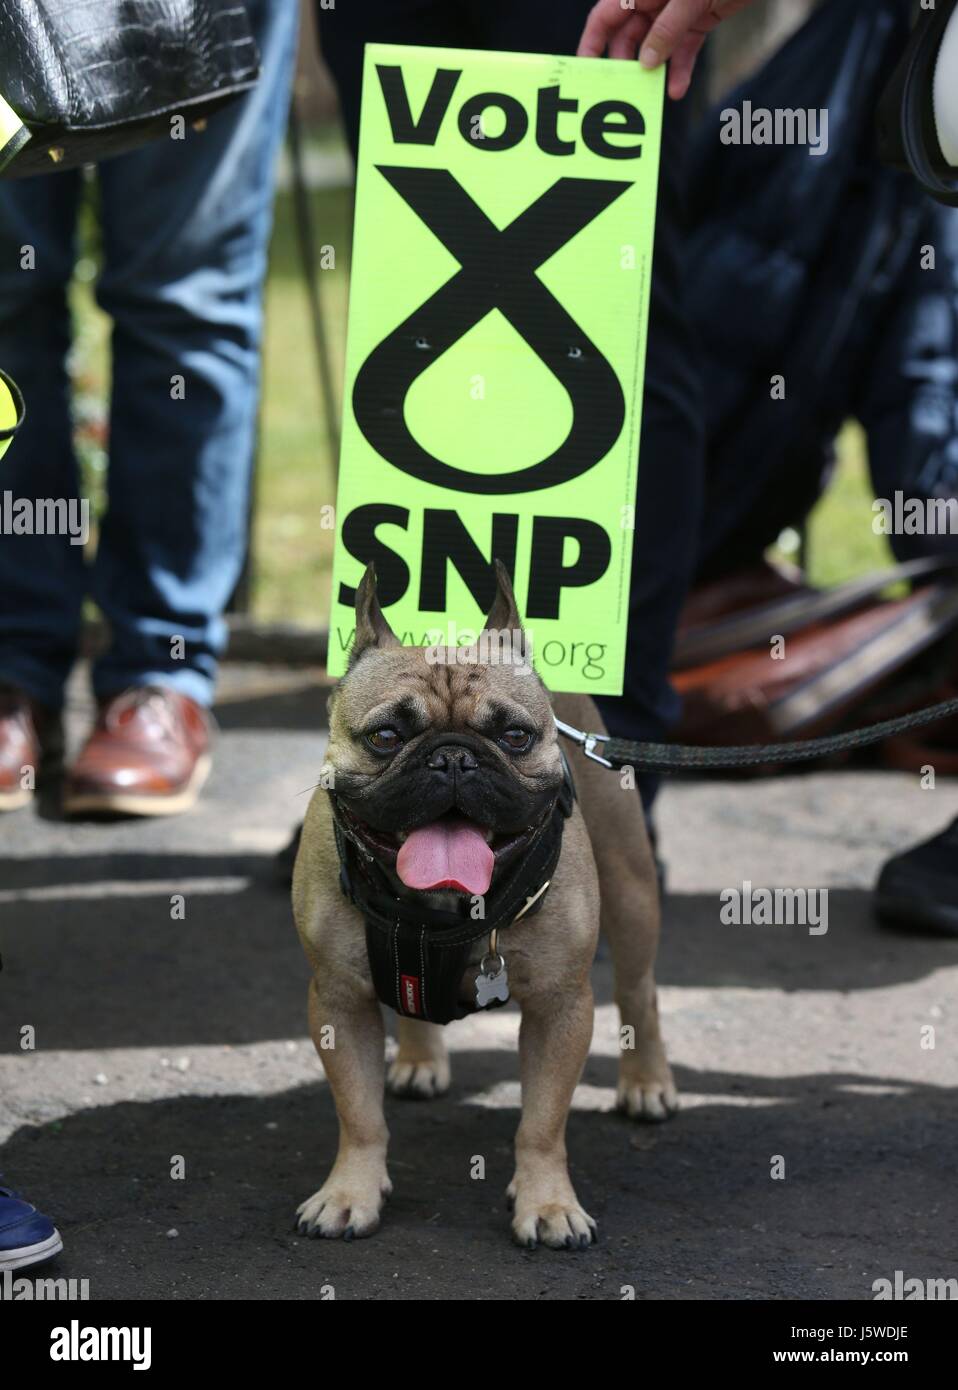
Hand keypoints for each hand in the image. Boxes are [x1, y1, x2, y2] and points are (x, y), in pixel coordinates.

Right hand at [577, 0, 757, 98]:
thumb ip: (666, 30)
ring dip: (654, 72)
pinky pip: (683, 49)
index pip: (604, 17)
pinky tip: (677, 91)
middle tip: (622, 91)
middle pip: (628, 36)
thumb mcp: (688, 0)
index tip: (585, 70)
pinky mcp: (698, 20)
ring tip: (650, 96)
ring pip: (655, 47)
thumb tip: (645, 63)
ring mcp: (675, 10)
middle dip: (625, 63)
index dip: (592, 43)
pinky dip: (680, 69)